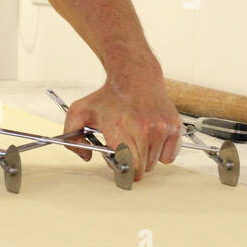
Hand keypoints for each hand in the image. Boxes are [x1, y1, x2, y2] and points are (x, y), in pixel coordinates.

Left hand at [61, 75, 181, 180]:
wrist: (135, 76)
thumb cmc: (109, 96)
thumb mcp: (80, 112)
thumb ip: (72, 137)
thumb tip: (86, 156)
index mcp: (119, 128)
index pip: (128, 167)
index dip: (121, 170)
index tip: (118, 164)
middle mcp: (144, 129)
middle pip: (141, 169)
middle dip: (132, 164)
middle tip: (125, 149)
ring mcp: (161, 128)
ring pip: (155, 163)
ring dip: (146, 157)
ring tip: (137, 140)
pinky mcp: (174, 127)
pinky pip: (169, 157)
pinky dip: (161, 152)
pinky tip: (151, 138)